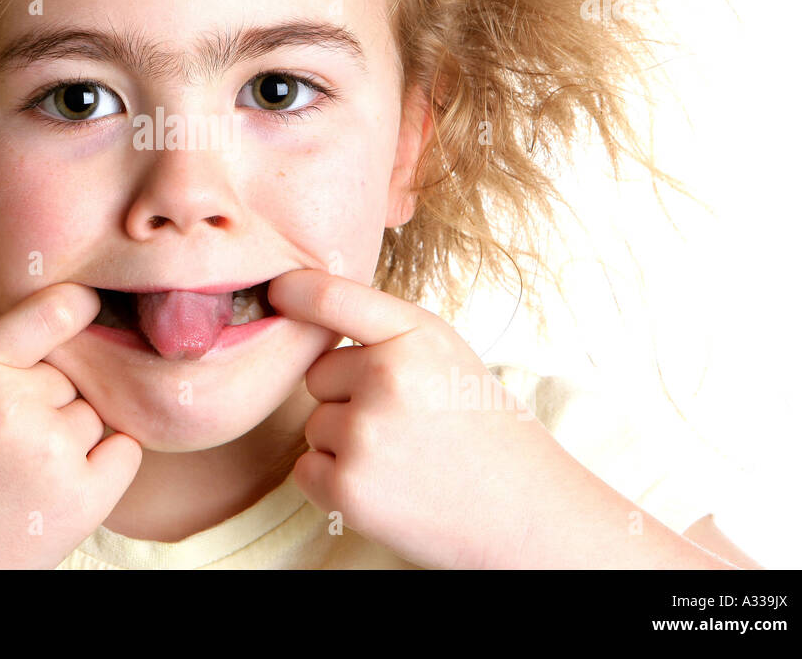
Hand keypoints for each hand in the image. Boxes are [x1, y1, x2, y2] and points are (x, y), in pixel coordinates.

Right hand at [0, 277, 141, 568]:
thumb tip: (3, 269)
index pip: (54, 307)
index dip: (77, 304)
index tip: (85, 304)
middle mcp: (13, 405)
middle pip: (74, 368)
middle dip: (51, 392)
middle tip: (5, 433)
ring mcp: (53, 453)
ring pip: (96, 408)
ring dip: (73, 429)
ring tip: (21, 465)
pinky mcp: (85, 499)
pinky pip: (125, 448)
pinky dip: (106, 459)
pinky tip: (57, 481)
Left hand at [268, 268, 603, 569]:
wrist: (526, 514)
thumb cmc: (481, 429)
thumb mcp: (445, 355)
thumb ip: (384, 332)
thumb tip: (303, 311)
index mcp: (415, 335)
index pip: (332, 297)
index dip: (294, 290)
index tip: (275, 289)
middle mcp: (386, 376)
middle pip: (318, 374)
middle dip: (348, 397)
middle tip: (407, 424)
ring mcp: (365, 434)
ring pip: (316, 425)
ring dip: (347, 444)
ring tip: (407, 458)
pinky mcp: (348, 489)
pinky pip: (308, 469)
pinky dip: (336, 483)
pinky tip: (388, 488)